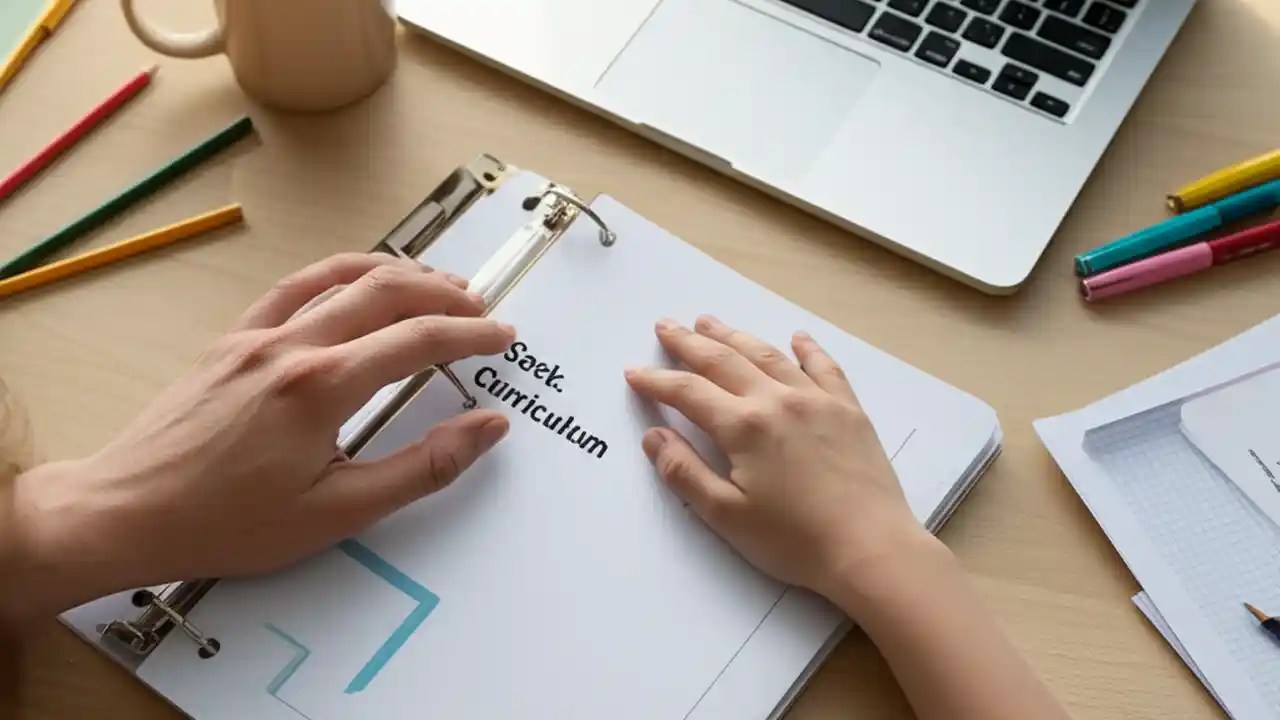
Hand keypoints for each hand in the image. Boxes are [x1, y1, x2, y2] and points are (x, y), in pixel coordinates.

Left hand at [4, 254, 514, 623]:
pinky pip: (294, 287)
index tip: (502, 338)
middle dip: (444, 294)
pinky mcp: (231, 342)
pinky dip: (338, 273)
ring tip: (435, 283)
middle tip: (480, 309)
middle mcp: (291, 347)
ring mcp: (257, 338)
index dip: (471, 335)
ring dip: (397, 274)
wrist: (128, 512)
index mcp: (323, 387)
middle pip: (386, 292)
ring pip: (341, 278)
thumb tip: (485, 428)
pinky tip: (355, 278)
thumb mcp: (339, 513)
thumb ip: (422, 467)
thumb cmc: (225, 523)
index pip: (419, 341)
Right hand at [625, 316, 931, 599]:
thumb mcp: (727, 516)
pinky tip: (797, 337)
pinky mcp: (849, 411)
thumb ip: (685, 472)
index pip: (688, 392)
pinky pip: (824, 367)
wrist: (871, 548)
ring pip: (768, 355)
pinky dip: (808, 348)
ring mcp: (817, 401)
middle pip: (724, 360)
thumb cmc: (796, 541)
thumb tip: (654, 435)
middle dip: (689, 342)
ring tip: (711, 321)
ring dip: (736, 335)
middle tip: (666, 325)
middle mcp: (778, 401)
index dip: (656, 381)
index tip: (634, 372)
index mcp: (744, 427)